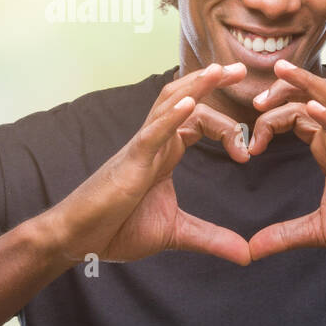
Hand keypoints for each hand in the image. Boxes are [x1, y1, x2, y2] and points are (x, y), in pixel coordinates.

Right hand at [39, 62, 254, 265]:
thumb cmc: (118, 229)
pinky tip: (190, 104)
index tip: (247, 152)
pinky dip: (171, 118)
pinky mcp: (130, 163)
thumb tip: (247, 255)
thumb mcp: (176, 233)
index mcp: (166, 154)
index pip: (198, 122)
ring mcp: (141, 150)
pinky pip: (152, 134)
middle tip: (241, 70)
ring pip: (168, 106)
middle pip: (184, 100)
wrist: (78, 241)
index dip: (225, 125)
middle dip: (211, 82)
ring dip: (194, 87)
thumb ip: (212, 239)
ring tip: (217, 71)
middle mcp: (154, 144)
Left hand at [245, 60, 325, 262]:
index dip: (270, 119)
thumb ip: (285, 236)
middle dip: (283, 90)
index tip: (250, 144)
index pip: (298, 116)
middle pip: (312, 98)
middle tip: (254, 100)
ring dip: (307, 84)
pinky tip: (312, 108)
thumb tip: (252, 250)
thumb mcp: (321, 231)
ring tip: (283, 70)